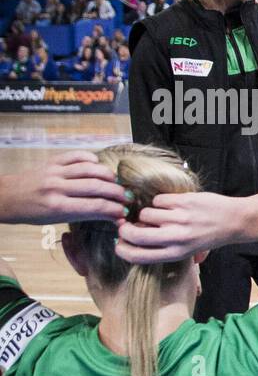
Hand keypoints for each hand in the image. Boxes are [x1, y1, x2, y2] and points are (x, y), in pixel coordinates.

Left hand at [0, 151, 127, 224]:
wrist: (7, 197)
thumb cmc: (33, 212)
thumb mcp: (58, 219)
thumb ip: (86, 215)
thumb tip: (113, 216)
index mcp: (58, 207)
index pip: (95, 207)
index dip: (114, 210)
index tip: (125, 214)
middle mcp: (57, 188)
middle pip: (96, 187)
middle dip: (117, 193)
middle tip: (128, 198)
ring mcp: (55, 172)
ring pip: (90, 169)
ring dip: (109, 176)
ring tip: (117, 183)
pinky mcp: (53, 161)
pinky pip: (77, 156)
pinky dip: (92, 160)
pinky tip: (99, 167)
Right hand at [115, 192, 248, 264]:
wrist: (235, 220)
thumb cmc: (209, 236)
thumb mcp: (189, 252)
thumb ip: (164, 251)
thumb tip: (133, 244)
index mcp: (175, 254)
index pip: (136, 256)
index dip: (122, 248)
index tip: (120, 241)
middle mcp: (176, 239)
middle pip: (134, 234)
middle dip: (124, 228)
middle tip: (126, 224)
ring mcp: (179, 219)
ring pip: (145, 213)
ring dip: (149, 212)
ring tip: (163, 214)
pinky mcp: (183, 202)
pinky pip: (158, 200)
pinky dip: (162, 201)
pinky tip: (175, 204)